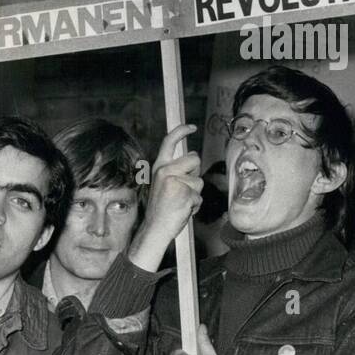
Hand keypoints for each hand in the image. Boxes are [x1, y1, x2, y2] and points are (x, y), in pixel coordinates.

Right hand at [128, 123, 202, 271]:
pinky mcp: (185, 193)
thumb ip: (175, 170)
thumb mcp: (163, 183)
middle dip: (195, 173)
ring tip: (181, 201)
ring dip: (195, 193)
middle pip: (194, 159)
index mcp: (160, 166)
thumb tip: (193, 157)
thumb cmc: (162, 207)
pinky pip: (200, 196)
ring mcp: (176, 181)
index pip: (169, 141)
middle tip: (183, 189)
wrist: (155, 228)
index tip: (192, 126)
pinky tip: (183, 209)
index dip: (181, 130)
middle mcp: (166, 170)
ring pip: (199, 180)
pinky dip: (195, 205)